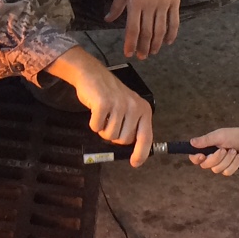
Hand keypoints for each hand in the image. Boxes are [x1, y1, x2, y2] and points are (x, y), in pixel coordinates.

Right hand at [47, 47, 153, 164]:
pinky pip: (96, 127)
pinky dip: (93, 124)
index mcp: (144, 109)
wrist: (93, 74)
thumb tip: (134, 152)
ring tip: (103, 115)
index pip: (146, 137)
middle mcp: (134, 107)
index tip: (135, 163)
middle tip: (109, 121)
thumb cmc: (110, 95)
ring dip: (102, 130)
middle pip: (123, 140)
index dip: (141, 153)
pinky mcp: (103, 104)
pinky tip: (95, 112)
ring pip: (109, 136)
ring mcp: (119, 105)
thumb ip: (133, 126)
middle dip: (113, 136)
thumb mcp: (128, 108)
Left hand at [107, 0, 182, 59]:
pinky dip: (171, 34)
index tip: (128, 53)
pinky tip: (167, 42)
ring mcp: (164, 4)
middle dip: (143, 47)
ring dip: (156, 44)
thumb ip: (117, 5)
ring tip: (152, 52)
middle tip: (141, 57)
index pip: (132, 28)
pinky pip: (174, 21)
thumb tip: (108, 19)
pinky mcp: (174, 1)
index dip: (130, 43)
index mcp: (135, 1)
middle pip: (147, 32)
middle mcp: (150, 5)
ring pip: (160, 30)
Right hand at [187, 126, 238, 176]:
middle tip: (224, 149)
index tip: (202, 156)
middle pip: (206, 165)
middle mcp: (212, 158)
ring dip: (228, 159)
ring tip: (234, 151)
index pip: (195, 158)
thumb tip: (191, 142)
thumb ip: (205, 140)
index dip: (196, 159)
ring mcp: (221, 165)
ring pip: (217, 169)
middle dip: (216, 158)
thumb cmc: (234, 135)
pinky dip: (234, 164)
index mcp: (207, 149)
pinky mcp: (229, 169)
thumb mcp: (219, 136)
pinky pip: (227, 172)